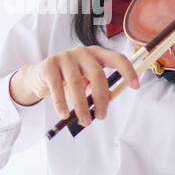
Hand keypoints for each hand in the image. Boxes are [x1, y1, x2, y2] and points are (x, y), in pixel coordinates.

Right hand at [10, 46, 140, 125]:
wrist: (39, 77)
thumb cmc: (68, 80)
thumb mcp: (86, 84)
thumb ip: (98, 89)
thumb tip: (107, 100)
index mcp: (96, 54)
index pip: (116, 58)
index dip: (127, 71)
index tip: (135, 86)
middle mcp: (82, 52)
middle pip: (97, 74)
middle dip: (101, 98)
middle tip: (101, 116)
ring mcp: (64, 56)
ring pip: (76, 82)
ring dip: (82, 106)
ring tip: (84, 121)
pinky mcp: (49, 65)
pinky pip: (57, 86)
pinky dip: (61, 103)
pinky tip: (64, 115)